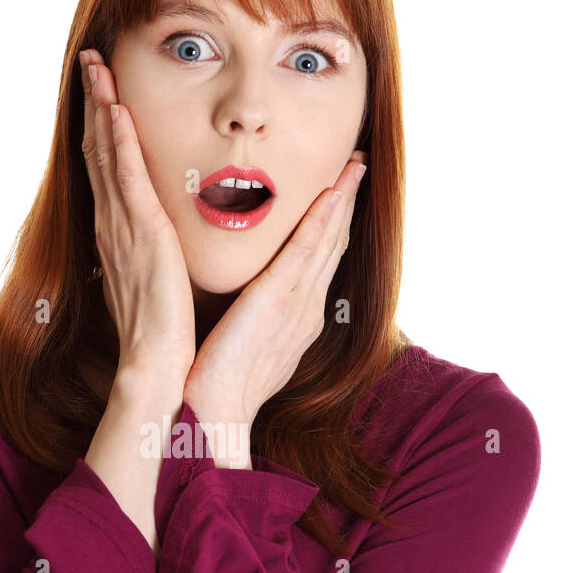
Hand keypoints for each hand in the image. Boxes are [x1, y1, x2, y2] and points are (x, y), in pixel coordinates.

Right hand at [80, 49, 195, 393]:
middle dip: (94, 103)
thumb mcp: (158, 283)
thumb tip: (164, 244)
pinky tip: (115, 110)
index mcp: (120, 237)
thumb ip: (157, 256)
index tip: (103, 92)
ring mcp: (123, 229)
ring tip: (95, 66)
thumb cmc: (163, 334)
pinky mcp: (141, 236)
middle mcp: (114, 227)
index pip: (108, 170)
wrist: (156, 368)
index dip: (103, 127)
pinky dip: (118, 142)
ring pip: (105, 154)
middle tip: (90, 60)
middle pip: (98, 150)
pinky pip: (125, 178)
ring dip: (100, 106)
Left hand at [182, 153, 367, 429]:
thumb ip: (251, 316)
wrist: (214, 409)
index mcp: (300, 317)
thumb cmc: (219, 381)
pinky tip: (333, 192)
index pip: (321, 260)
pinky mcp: (278, 298)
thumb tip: (246, 299)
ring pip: (328, 240)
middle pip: (334, 244)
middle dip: (347, 203)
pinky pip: (306, 249)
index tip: (340, 192)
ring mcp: (298, 303)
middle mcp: (307, 308)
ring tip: (354, 164)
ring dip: (343, 199)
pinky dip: (323, 219)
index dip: (334, 224)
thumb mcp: (243, 341)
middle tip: (358, 164)